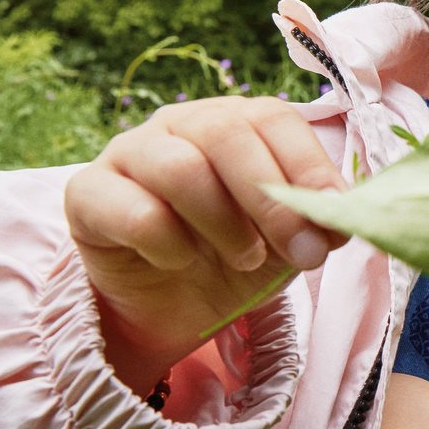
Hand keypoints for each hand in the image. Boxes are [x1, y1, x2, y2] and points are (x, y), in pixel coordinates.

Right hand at [65, 96, 347, 391]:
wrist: (168, 310)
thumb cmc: (232, 259)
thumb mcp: (285, 244)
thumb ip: (313, 223)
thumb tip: (342, 218)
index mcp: (233, 123)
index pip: (272, 118)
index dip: (308, 165)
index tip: (333, 214)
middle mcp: (180, 125)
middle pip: (226, 134)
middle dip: (271, 199)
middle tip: (299, 252)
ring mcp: (129, 153)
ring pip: (179, 165)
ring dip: (223, 221)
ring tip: (244, 258)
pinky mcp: (87, 193)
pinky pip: (130, 208)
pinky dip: (167, 243)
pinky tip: (180, 262)